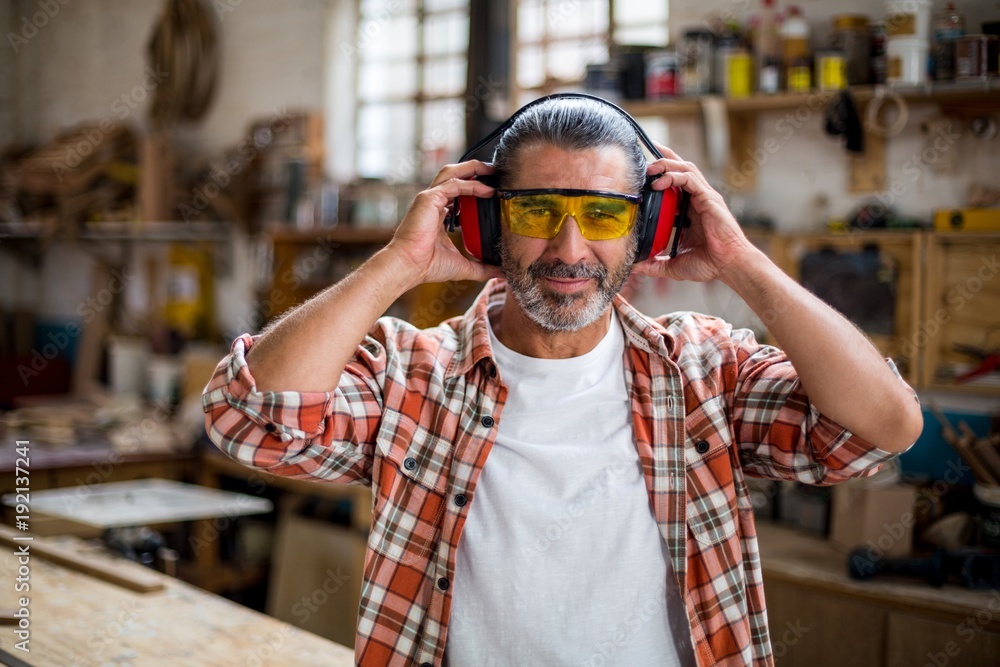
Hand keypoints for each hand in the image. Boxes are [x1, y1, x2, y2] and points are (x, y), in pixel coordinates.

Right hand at [387, 160, 504, 286]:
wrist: (409, 266)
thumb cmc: (427, 266)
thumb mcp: (463, 266)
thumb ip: (483, 268)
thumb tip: (502, 273)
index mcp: (439, 214)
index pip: (459, 193)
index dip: (476, 189)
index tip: (495, 193)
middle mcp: (434, 203)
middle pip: (456, 176)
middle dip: (475, 171)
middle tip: (496, 174)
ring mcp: (430, 198)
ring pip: (453, 173)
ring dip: (473, 168)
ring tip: (492, 171)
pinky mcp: (429, 198)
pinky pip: (454, 184)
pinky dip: (472, 185)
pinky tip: (488, 190)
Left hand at [633, 145, 758, 284]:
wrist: (728, 266)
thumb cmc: (708, 264)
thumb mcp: (674, 264)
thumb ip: (655, 264)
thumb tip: (635, 266)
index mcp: (688, 212)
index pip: (672, 186)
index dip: (658, 176)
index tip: (640, 174)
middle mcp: (696, 200)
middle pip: (679, 170)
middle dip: (662, 160)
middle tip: (642, 159)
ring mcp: (704, 197)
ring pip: (685, 169)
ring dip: (665, 164)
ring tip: (648, 168)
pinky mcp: (709, 198)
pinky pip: (690, 179)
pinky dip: (673, 176)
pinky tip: (658, 182)